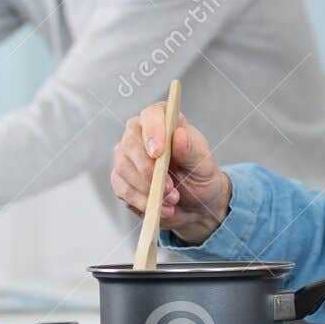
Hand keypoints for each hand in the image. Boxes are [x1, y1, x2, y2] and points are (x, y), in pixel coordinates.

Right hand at [111, 104, 231, 244]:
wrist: (195, 204)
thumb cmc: (200, 177)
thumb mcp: (204, 165)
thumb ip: (191, 150)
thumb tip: (179, 136)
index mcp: (164, 121)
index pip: (151, 115)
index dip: (152, 131)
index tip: (158, 153)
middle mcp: (141, 134)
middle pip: (131, 142)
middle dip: (149, 170)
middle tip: (170, 189)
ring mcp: (127, 156)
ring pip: (124, 167)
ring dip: (147, 189)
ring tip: (172, 200)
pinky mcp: (120, 179)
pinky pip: (123, 189)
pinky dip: (142, 202)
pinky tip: (160, 208)